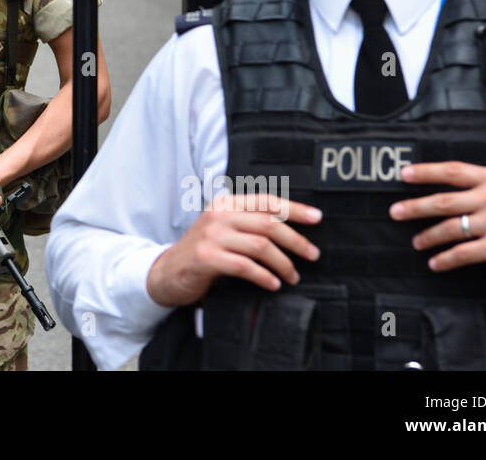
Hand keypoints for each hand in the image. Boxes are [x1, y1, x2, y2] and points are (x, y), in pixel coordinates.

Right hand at [146, 193, 322, 306]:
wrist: (167, 272)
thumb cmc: (204, 252)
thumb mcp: (223, 230)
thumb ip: (247, 224)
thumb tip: (290, 230)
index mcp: (225, 204)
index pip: (266, 201)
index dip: (295, 209)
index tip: (318, 218)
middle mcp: (218, 215)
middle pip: (268, 224)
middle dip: (296, 241)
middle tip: (312, 255)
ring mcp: (211, 236)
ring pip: (260, 246)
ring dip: (283, 263)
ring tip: (293, 276)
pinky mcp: (206, 258)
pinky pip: (245, 266)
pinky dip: (264, 276)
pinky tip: (273, 284)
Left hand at [391, 161, 485, 286]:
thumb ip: (485, 186)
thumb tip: (450, 185)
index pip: (454, 171)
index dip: (426, 172)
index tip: (404, 174)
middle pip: (444, 200)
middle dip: (414, 207)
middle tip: (395, 211)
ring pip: (450, 228)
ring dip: (428, 237)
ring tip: (416, 242)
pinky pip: (462, 253)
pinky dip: (445, 259)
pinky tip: (436, 262)